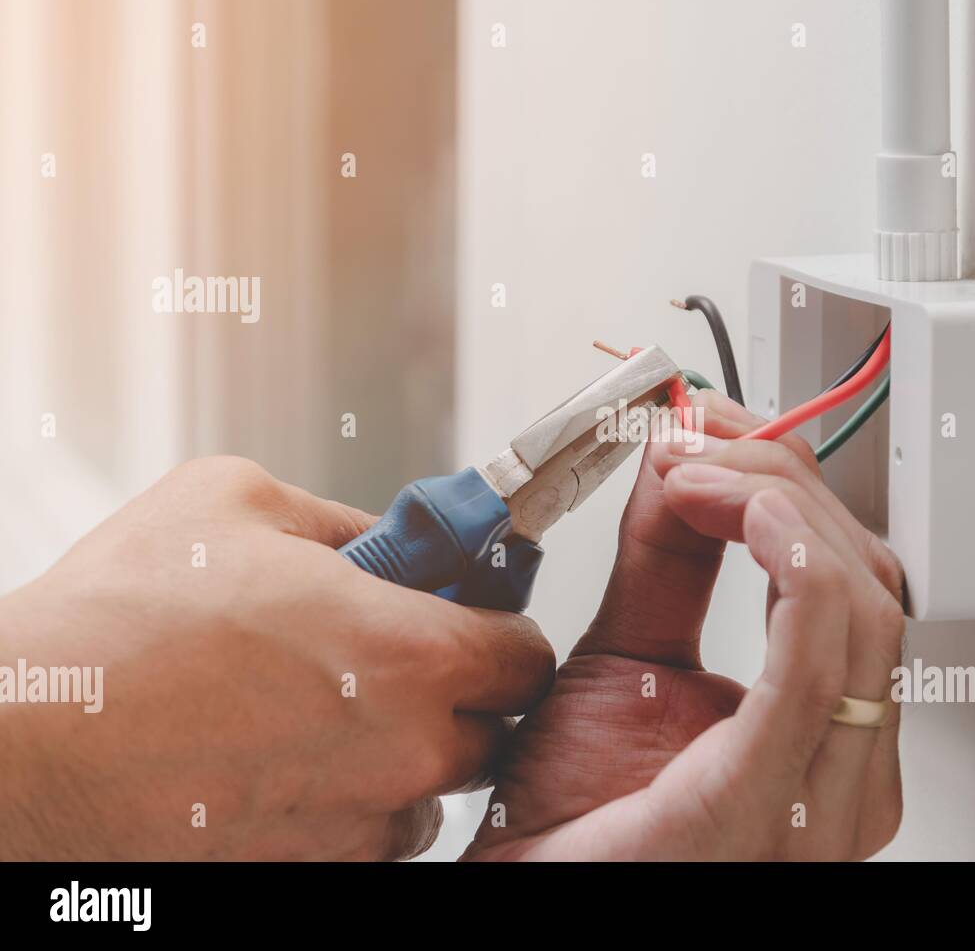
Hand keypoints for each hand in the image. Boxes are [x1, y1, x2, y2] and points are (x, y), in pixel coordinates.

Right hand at [0, 456, 553, 859]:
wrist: (22, 749)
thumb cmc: (117, 624)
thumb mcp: (238, 503)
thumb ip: (346, 521)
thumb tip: (390, 538)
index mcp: (411, 653)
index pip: (526, 653)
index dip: (500, 625)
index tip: (470, 611)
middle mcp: (406, 752)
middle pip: (492, 726)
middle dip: (458, 689)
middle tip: (393, 653)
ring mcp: (359, 824)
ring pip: (430, 789)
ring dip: (403, 750)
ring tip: (320, 709)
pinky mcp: (311, 869)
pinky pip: (367, 832)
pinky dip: (348, 798)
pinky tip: (281, 758)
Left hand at [463, 392, 904, 859]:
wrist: (534, 902)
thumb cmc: (573, 827)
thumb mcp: (626, 659)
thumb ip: (665, 561)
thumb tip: (680, 457)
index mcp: (825, 734)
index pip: (854, 580)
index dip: (789, 489)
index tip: (709, 437)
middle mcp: (848, 767)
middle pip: (867, 576)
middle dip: (781, 482)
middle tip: (694, 441)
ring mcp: (826, 793)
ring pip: (859, 600)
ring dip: (778, 504)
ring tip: (695, 474)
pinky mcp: (770, 797)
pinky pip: (822, 657)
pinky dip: (793, 559)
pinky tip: (741, 513)